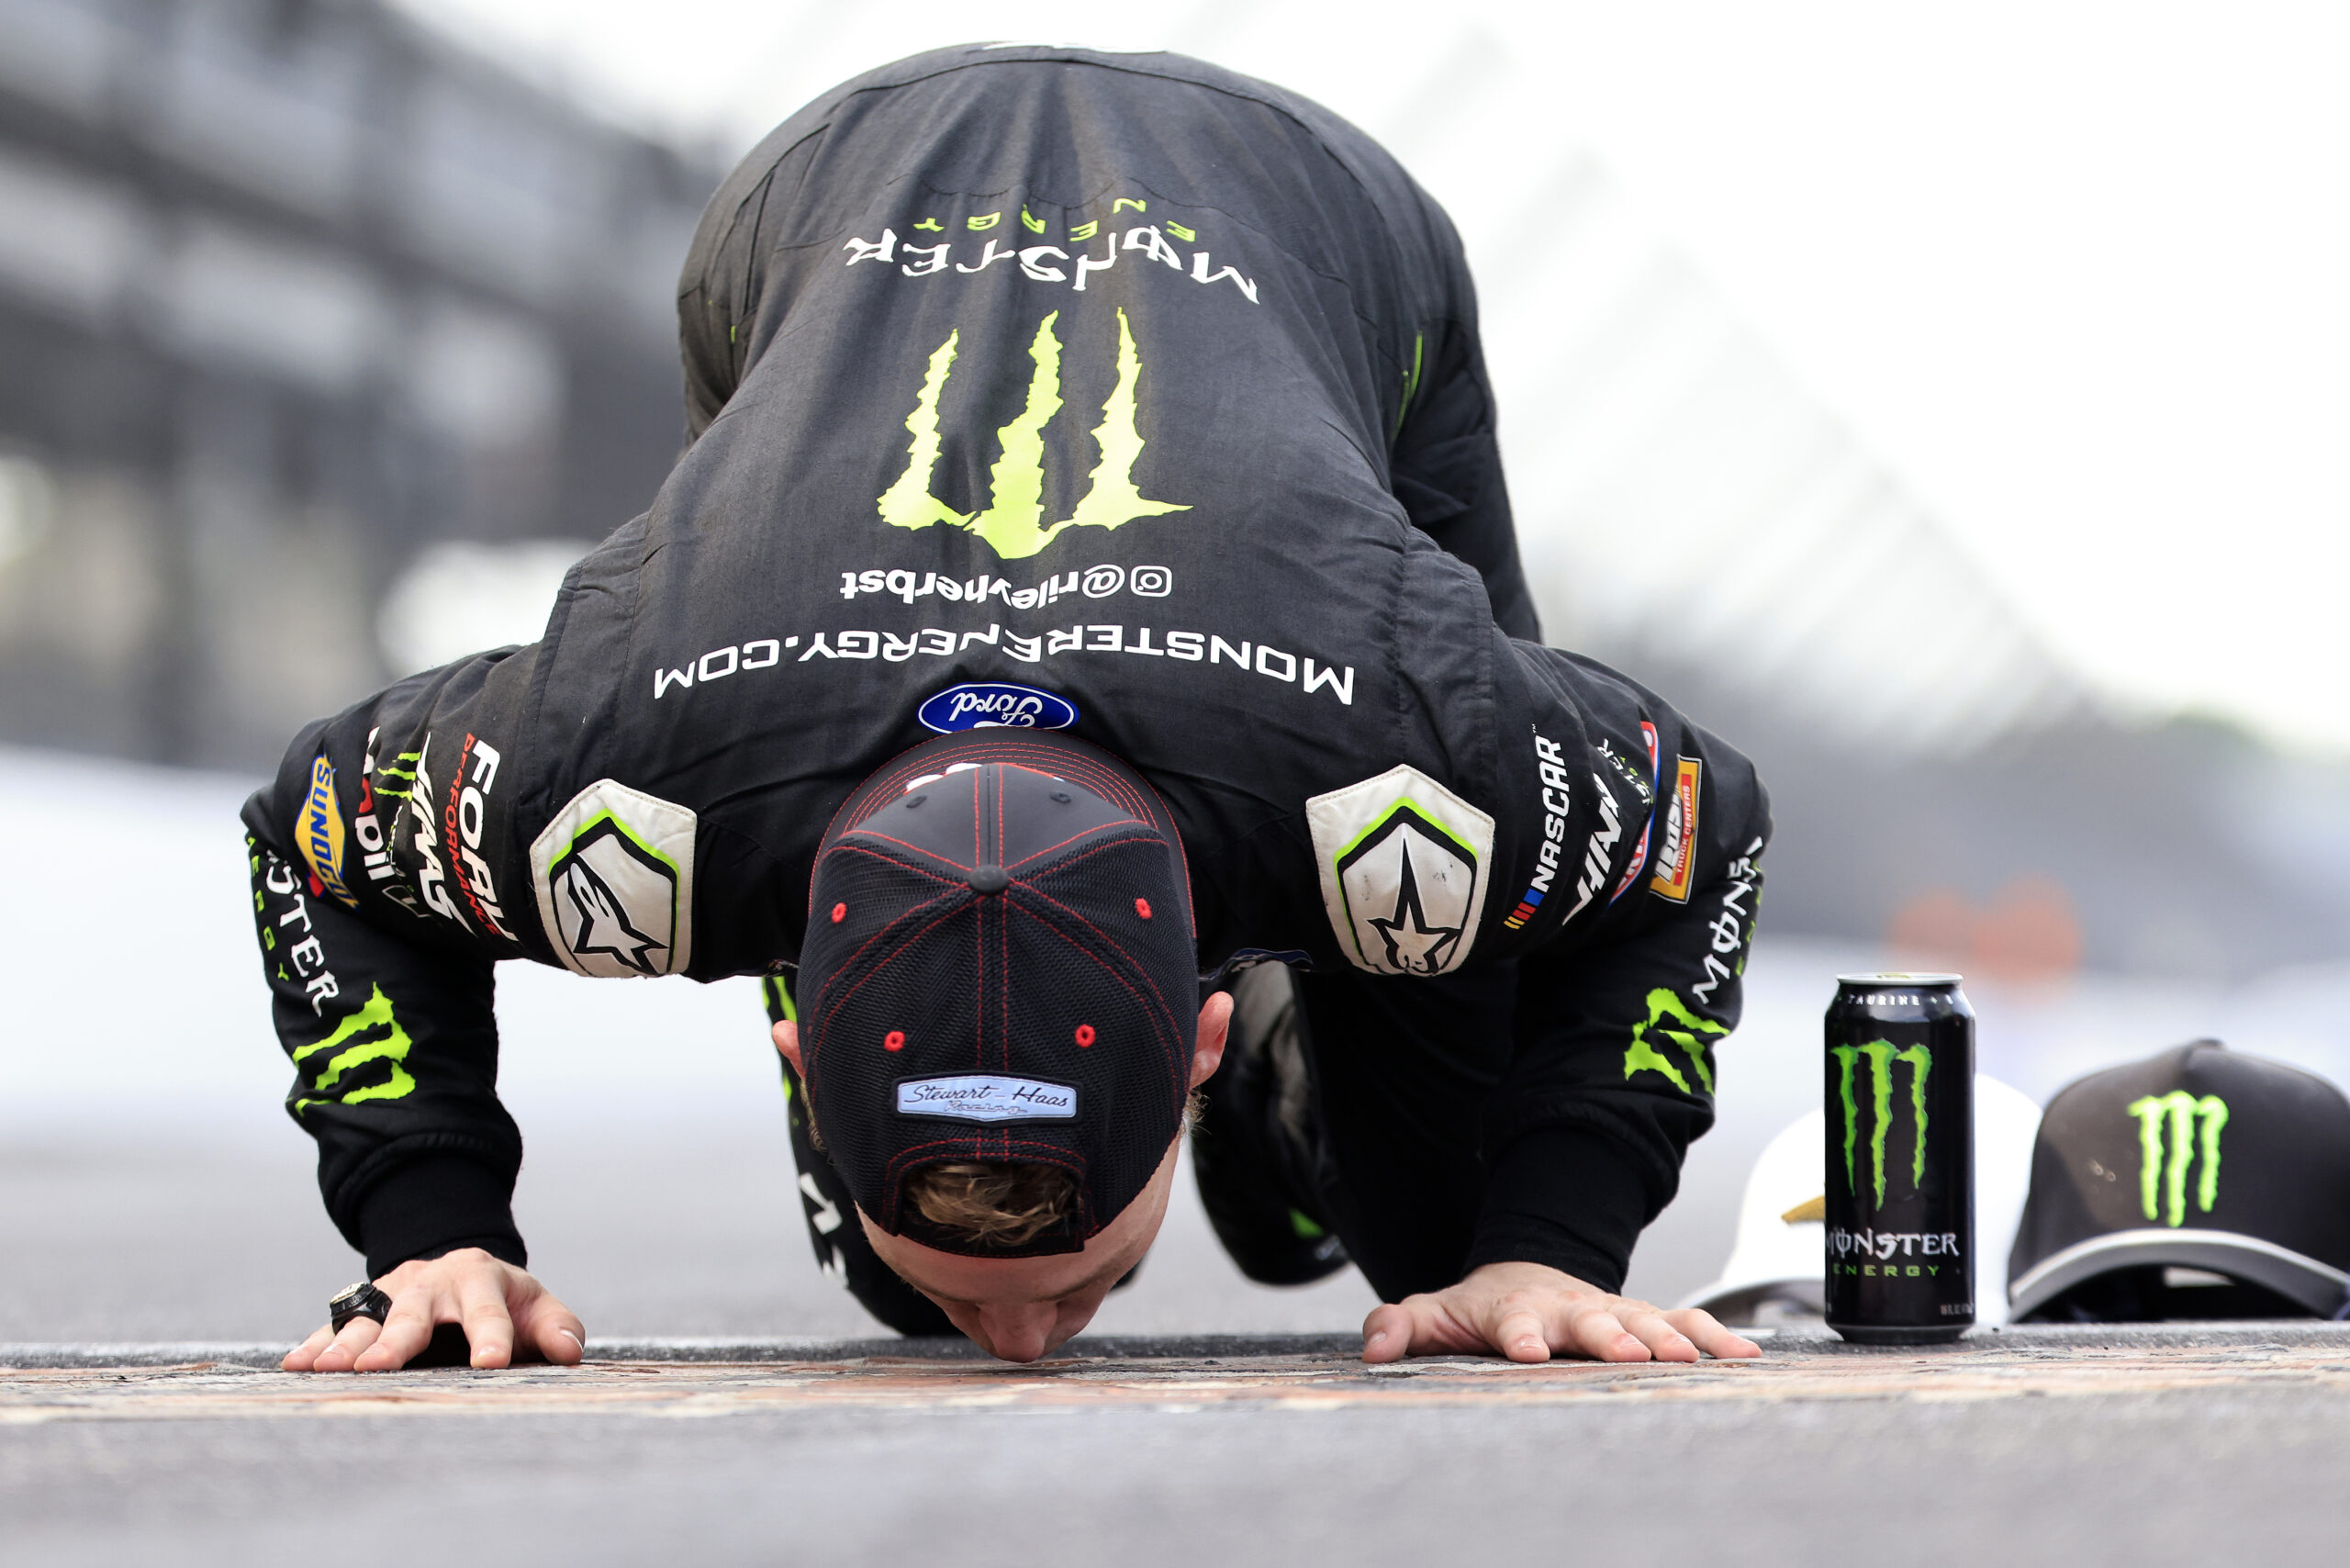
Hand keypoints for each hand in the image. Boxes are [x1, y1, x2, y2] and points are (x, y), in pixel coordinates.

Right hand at [281, 1248, 585, 1372]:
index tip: (490, 1364)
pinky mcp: (364, 1308)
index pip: (488, 1309)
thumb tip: (569, 1351)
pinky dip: (315, 1345)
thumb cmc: (505, 1301)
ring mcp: (392, 1293)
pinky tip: (296, 1366)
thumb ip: (557, 1327)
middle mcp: (432, 1282)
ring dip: (345, 1345)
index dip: (491, 1336)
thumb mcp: (537, 1306)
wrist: (461, 1270)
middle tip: (376, 1368)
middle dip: (395, 1340)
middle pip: (414, 1311)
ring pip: (367, 1318)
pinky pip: (336, 1326)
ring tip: (324, 1370)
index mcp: (481, 1278)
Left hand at [1360, 1261, 1761, 1364]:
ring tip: (1696, 1360)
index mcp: (1516, 1309)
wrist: (1527, 1274)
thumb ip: (1400, 1326)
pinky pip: (1686, 1323)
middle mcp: (1571, 1307)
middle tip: (1634, 1353)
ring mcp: (1613, 1311)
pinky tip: (1747, 1358)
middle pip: (1594, 1320)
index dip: (1521, 1334)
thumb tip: (1374, 1346)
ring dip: (1672, 1337)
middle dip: (1612, 1335)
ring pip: (1648, 1318)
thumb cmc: (1478, 1308)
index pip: (1516, 1321)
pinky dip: (1717, 1337)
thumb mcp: (1433, 1313)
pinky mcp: (1645, 1319)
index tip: (1528, 1351)